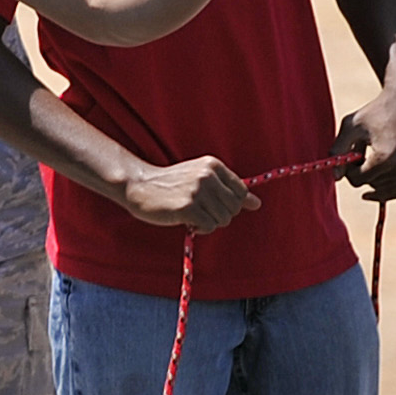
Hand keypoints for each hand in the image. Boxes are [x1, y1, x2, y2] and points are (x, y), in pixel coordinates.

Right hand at [120, 155, 253, 233]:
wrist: (138, 185)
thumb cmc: (172, 185)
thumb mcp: (202, 180)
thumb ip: (229, 190)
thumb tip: (257, 203)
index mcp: (213, 165)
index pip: (241, 192)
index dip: (230, 204)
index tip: (213, 204)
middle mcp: (208, 176)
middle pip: (234, 208)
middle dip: (220, 215)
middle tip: (200, 210)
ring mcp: (198, 191)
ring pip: (223, 219)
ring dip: (209, 222)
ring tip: (192, 214)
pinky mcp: (188, 207)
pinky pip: (209, 226)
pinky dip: (201, 229)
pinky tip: (187, 221)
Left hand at [336, 75, 395, 201]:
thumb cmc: (377, 111)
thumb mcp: (351, 126)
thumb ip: (338, 151)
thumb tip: (335, 178)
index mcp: (385, 159)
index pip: (357, 181)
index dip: (350, 168)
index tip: (353, 152)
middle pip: (372, 186)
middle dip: (364, 172)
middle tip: (366, 149)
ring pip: (385, 190)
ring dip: (377, 176)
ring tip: (378, 152)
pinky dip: (391, 181)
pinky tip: (386, 165)